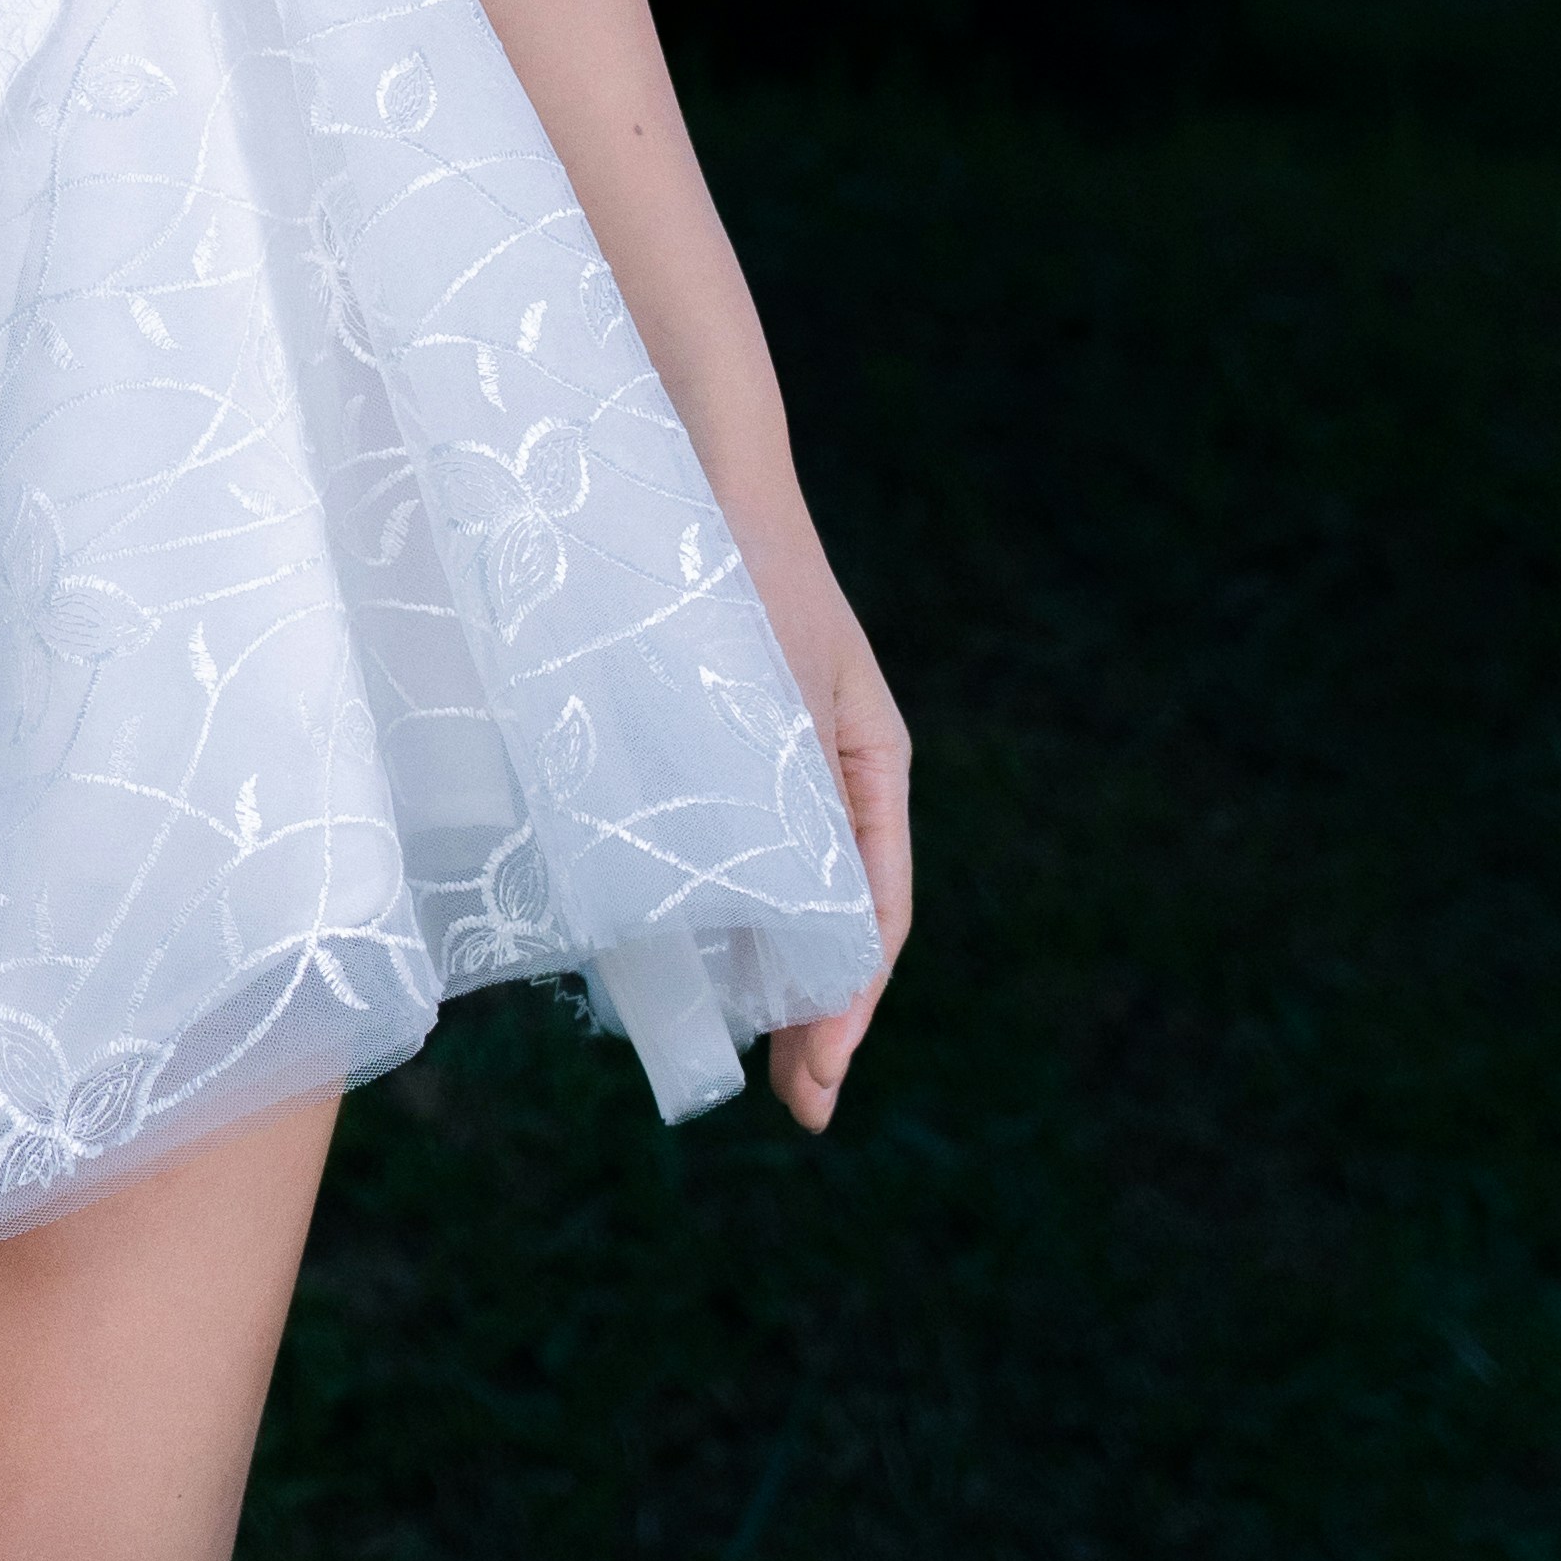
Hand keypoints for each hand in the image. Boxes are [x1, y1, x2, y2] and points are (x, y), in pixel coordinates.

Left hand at [745, 516, 911, 1131]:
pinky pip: (743, 851)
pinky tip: (703, 961)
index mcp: (866, 760)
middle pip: (835, 918)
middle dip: (818, 1015)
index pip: (871, 912)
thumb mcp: (774, 684)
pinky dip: (736, 916)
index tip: (816, 1079)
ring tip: (763, 1061)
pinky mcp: (717, 748)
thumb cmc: (735, 558)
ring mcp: (773, 761)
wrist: (688, 457)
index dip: (848, 1003)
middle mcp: (825, 768)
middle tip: (796, 1103)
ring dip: (779, 979)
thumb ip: (791, 788)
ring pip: (789, 893)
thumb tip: (808, 923)